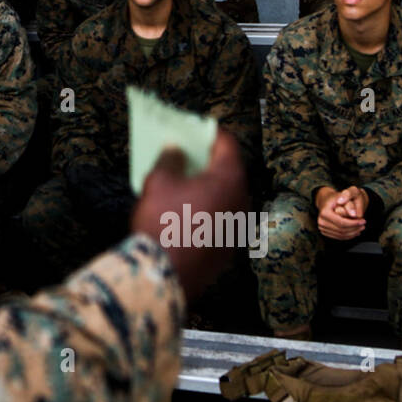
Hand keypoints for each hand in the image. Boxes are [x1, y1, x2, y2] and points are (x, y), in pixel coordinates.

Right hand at [131, 131, 248, 301]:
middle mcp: (242, 200)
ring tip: (182, 181)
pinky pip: (220, 217)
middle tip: (186, 153)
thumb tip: (175, 150)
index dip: (209, 131)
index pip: (227, 143)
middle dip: (207, 160)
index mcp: (229, 178)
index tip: (195, 127)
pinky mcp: (229, 247)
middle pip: (228, 170)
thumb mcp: (159, 181)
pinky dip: (207, 209)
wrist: (165, 274)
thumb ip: (170, 159)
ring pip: (225, 196)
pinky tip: (184, 210)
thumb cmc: (163, 221)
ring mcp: (238, 226)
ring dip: (207, 186)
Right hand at [315, 186, 365, 240]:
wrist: (326, 200)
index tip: (363, 221)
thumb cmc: (336, 198)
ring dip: (352, 233)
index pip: (342, 223)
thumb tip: (354, 215)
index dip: (354, 223)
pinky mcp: (324, 231)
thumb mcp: (344, 197)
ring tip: (360, 228)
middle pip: (341, 230)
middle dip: (355, 229)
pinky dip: (348, 236)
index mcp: (324, 213)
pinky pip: (338, 237)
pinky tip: (354, 231)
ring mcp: (321, 227)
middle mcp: (321, 221)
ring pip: (340, 235)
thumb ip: (349, 205)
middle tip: (363, 225)